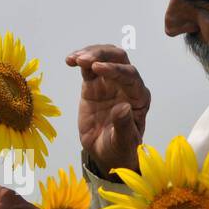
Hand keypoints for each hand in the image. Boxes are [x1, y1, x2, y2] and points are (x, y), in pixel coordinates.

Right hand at [66, 44, 148, 176]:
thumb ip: (124, 125)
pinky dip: (79, 61)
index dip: (114, 69)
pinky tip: (70, 60)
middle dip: (102, 55)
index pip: (130, 76)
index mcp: (139, 97)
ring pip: (104, 58)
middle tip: (84, 59)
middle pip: (119, 58)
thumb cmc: (120, 148)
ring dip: (90, 54)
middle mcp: (126, 85)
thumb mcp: (123, 142)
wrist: (107, 154)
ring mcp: (110, 83)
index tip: (96, 68)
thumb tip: (123, 107)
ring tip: (74, 59)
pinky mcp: (94, 86)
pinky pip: (88, 68)